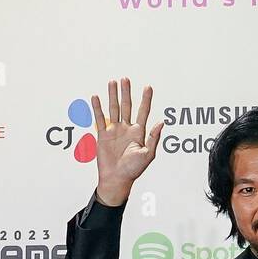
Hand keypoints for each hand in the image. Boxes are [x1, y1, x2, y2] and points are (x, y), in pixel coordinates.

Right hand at [91, 78, 163, 205]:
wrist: (117, 179)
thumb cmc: (133, 170)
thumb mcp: (148, 155)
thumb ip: (153, 138)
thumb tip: (161, 123)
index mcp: (138, 132)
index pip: (143, 112)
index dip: (146, 100)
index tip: (148, 87)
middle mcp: (126, 129)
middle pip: (127, 106)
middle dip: (126, 93)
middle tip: (126, 79)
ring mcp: (114, 130)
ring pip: (114, 109)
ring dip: (113, 96)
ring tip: (112, 82)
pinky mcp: (103, 135)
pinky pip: (100, 118)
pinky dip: (97, 108)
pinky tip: (96, 97)